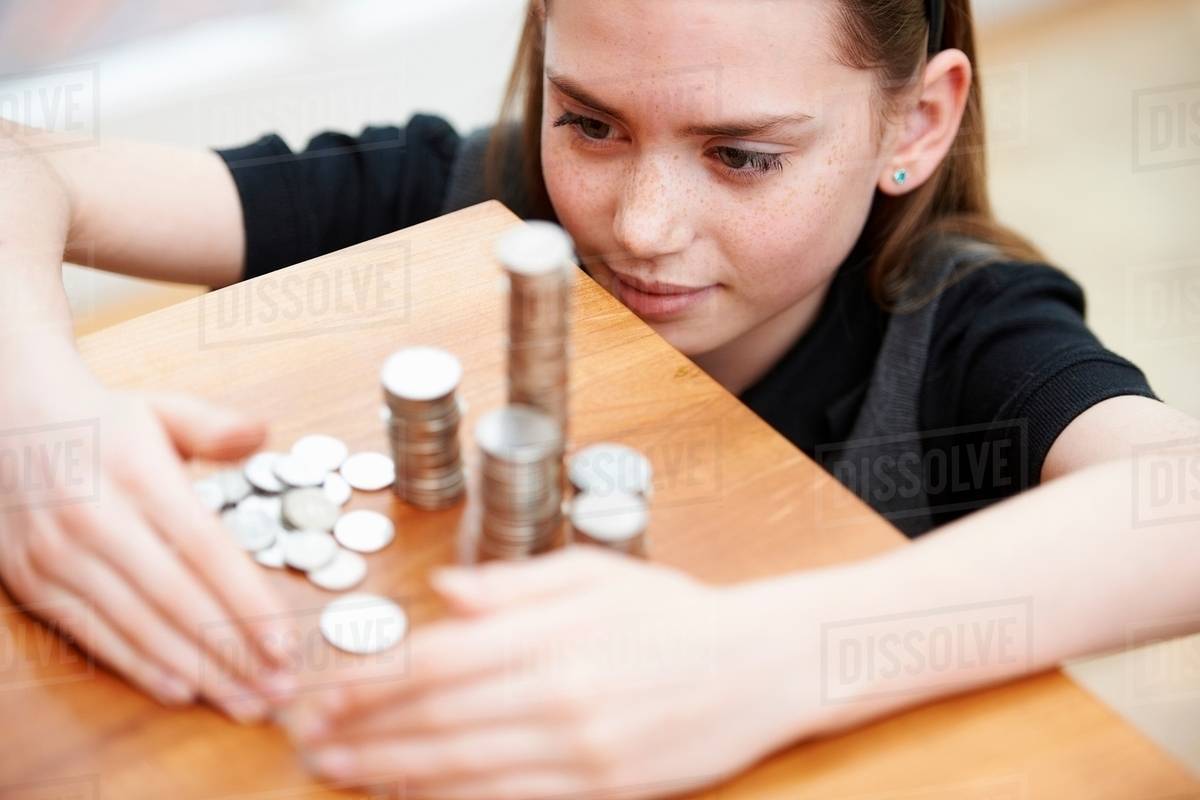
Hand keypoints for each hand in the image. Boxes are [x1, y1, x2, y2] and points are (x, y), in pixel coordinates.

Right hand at [0, 362, 295, 721]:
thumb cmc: (104, 422)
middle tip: (278, 687)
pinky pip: (92, 634)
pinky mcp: (33, 581)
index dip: (245, 600)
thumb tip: (260, 433)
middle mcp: (95, 518)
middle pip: (175, 598)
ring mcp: (58, 555)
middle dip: (231, 651)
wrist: (7, 420)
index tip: (283, 640)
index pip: (204, 548)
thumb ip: (214, 426)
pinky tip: (182, 690)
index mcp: (138, 474)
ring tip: (246, 700)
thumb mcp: (162, 409)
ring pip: (136, 625)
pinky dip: (138, 666)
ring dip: (196, 671)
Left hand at [288, 547, 810, 798]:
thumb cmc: (673, 613)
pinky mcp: (604, 789)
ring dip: (391, 776)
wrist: (758, 666)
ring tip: (338, 777)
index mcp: (554, 632)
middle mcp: (561, 693)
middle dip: (362, 734)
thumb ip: (514, 585)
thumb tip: (441, 595)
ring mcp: (582, 750)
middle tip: (306, 745)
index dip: (369, 684)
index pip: (436, 662)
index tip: (321, 696)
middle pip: (436, 719)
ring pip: (463, 770)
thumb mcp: (596, 574)